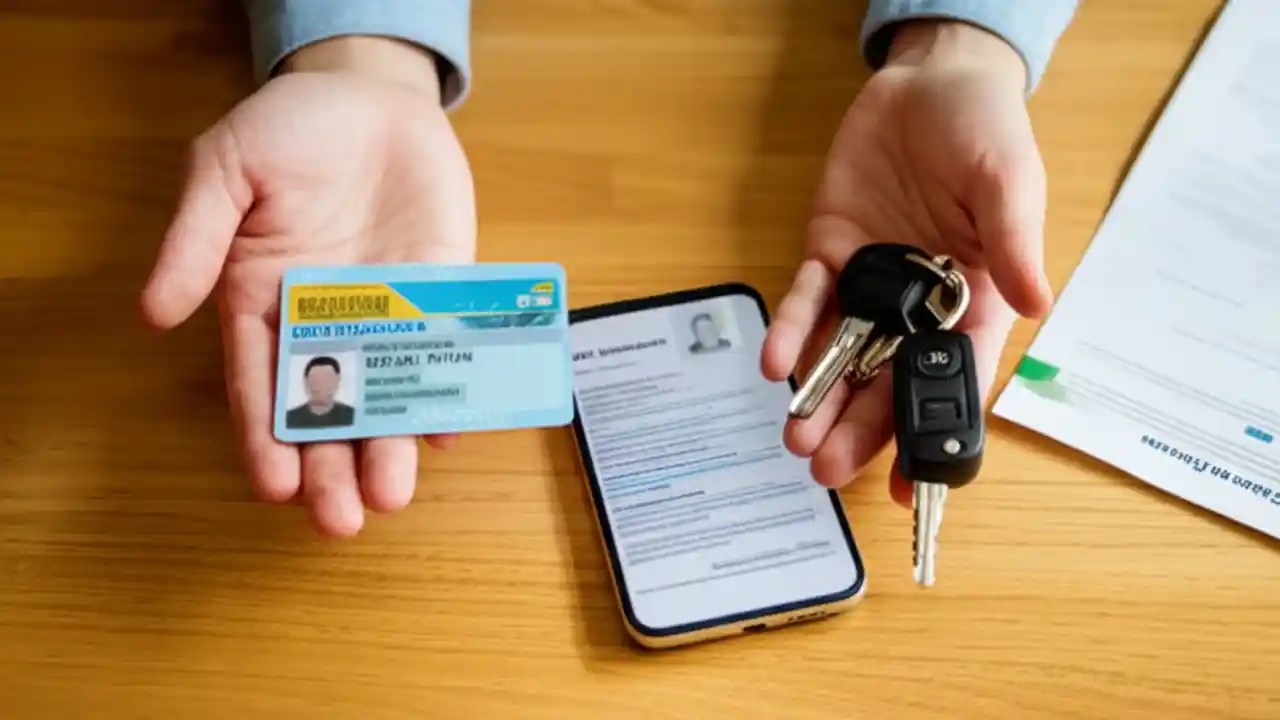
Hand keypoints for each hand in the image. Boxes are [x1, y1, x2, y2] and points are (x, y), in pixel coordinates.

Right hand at [141, 37, 475, 535]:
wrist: (370, 96)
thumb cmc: (287, 129)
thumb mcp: (224, 170)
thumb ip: (194, 240)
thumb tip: (154, 313)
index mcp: (261, 303)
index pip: (260, 386)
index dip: (265, 438)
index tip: (276, 488)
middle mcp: (325, 323)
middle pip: (326, 410)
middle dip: (331, 466)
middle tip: (341, 519)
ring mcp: (387, 314)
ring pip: (387, 395)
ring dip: (389, 446)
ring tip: (392, 494)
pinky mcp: (439, 295)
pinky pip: (444, 353)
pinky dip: (448, 390)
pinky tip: (450, 428)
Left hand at [761, 21, 1052, 503]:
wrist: (928, 83)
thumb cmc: (986, 132)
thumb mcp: (1010, 182)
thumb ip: (1012, 242)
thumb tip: (1035, 301)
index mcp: (978, 301)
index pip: (956, 380)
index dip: (933, 436)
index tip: (910, 490)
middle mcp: (921, 305)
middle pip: (888, 382)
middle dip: (859, 429)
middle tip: (826, 471)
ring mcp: (871, 284)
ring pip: (841, 355)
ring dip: (818, 397)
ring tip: (798, 440)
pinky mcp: (830, 254)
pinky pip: (808, 302)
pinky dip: (792, 332)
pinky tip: (777, 364)